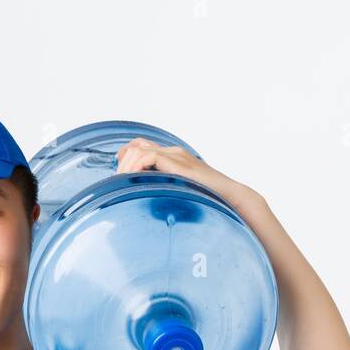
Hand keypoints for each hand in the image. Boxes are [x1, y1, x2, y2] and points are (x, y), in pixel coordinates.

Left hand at [114, 137, 253, 206]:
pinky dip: (136, 168)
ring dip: (126, 167)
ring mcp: (175, 155)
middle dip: (121, 165)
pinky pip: (148, 157)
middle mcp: (173, 152)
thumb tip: (147, 203)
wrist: (230, 196)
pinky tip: (132, 181)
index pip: (140, 146)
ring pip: (138, 150)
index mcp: (173, 157)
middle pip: (135, 146)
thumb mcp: (181, 192)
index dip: (126, 157)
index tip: (120, 176)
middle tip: (118, 184)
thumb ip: (166, 191)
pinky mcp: (178, 163)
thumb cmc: (209, 198)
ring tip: (122, 184)